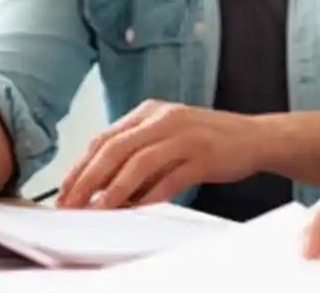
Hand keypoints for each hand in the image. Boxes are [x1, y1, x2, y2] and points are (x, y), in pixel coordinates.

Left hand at [57, 100, 265, 209]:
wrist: (254, 137)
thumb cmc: (206, 139)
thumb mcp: (167, 134)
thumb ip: (137, 151)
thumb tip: (101, 184)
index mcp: (150, 111)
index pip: (105, 137)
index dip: (81, 165)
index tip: (65, 188)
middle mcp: (164, 119)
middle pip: (115, 148)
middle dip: (88, 178)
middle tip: (72, 201)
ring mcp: (184, 136)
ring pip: (139, 163)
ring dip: (114, 189)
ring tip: (98, 208)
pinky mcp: (202, 157)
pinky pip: (170, 179)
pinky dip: (150, 195)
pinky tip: (136, 207)